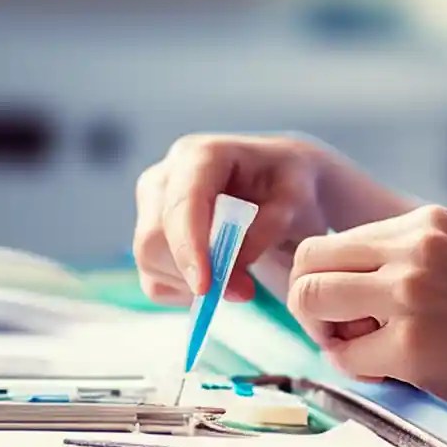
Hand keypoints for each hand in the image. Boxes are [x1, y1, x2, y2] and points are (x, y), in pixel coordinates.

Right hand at [133, 134, 328, 304]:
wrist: (281, 185)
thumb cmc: (290, 185)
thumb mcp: (296, 200)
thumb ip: (269, 226)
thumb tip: (233, 264)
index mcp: (201, 155)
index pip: (183, 202)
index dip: (188, 246)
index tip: (205, 287)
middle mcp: (165, 176)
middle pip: (153, 237)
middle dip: (195, 272)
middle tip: (245, 290)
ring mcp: (150, 206)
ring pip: (149, 261)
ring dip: (193, 284)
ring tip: (241, 281)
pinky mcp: (149, 236)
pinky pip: (152, 279)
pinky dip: (183, 291)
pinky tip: (217, 277)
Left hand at [287, 205, 446, 438]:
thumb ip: (400, 261)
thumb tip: (326, 282)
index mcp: (427, 221)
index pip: (332, 241)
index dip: (330, 283)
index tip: (355, 313)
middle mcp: (416, 245)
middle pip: (307, 262)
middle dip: (314, 306)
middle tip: (348, 336)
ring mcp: (411, 291)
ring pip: (310, 300)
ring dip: (329, 335)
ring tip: (373, 352)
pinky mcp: (411, 343)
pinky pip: (342, 357)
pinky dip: (360, 371)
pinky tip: (399, 374)